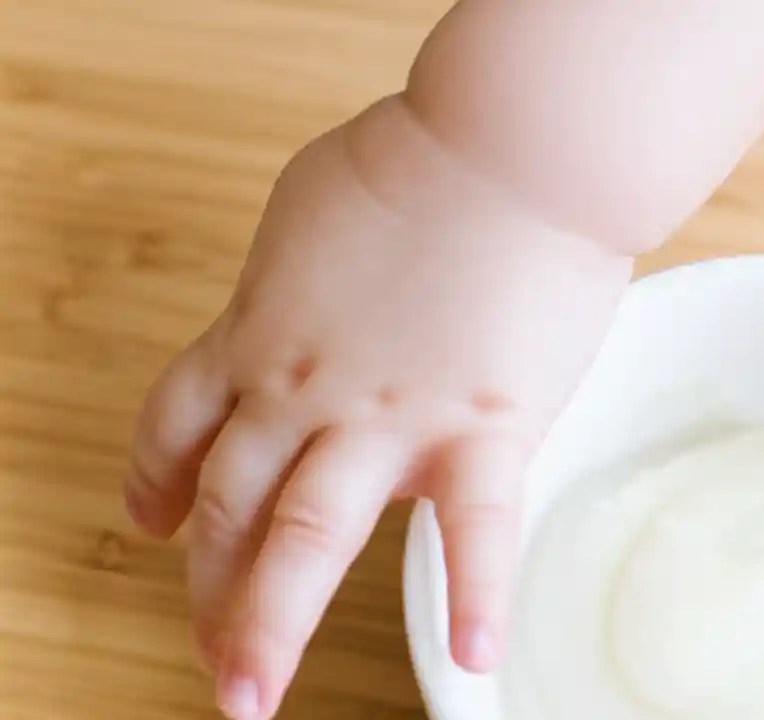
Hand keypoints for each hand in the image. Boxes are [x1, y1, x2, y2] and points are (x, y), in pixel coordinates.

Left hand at [123, 94, 631, 718]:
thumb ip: (298, 280)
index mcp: (262, 331)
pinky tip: (480, 657)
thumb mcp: (312, 211)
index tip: (151, 524)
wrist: (508, 151)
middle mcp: (306, 389)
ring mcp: (390, 417)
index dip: (155, 482)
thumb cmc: (423, 162)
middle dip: (207, 590)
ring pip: (310, 537)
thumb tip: (308, 307)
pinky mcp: (482, 426)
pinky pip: (475, 529)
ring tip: (247, 696)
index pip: (180, 426)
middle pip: (230, 505)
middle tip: (206, 655)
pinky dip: (476, 598)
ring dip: (269, 624)